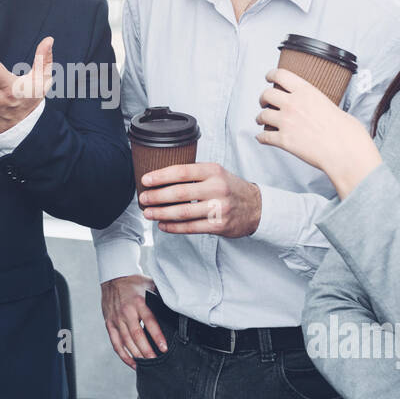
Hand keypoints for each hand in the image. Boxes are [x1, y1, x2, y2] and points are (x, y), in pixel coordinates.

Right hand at [101, 275, 165, 368]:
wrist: (114, 277)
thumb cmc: (136, 283)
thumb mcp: (151, 285)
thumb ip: (161, 298)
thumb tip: (177, 308)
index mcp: (138, 302)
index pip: (149, 321)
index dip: (157, 336)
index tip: (164, 348)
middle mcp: (126, 312)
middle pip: (136, 335)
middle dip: (147, 351)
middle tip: (156, 362)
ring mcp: (116, 319)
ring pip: (126, 342)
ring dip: (136, 355)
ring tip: (147, 365)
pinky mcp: (109, 324)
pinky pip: (116, 343)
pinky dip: (123, 355)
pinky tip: (132, 363)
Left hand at [139, 162, 260, 236]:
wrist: (256, 207)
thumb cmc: (230, 188)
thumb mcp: (216, 173)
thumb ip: (194, 174)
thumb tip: (161, 178)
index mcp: (213, 171)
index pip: (181, 172)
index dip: (160, 176)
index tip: (145, 180)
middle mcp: (216, 188)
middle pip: (179, 193)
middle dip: (156, 196)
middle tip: (143, 198)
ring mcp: (219, 208)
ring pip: (183, 212)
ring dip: (161, 213)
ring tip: (148, 213)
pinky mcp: (219, 225)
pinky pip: (190, 227)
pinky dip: (173, 227)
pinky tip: (163, 225)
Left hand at [256, 68, 380, 197]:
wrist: (345, 151)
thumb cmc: (346, 131)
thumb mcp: (332, 105)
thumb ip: (318, 103)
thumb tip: (318, 108)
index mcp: (306, 91)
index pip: (281, 75)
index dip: (271, 75)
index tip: (269, 77)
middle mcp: (292, 104)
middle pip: (266, 94)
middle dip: (263, 98)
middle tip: (265, 103)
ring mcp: (286, 122)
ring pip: (262, 115)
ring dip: (260, 118)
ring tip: (262, 121)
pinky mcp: (283, 140)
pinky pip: (264, 136)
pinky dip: (261, 137)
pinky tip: (262, 138)